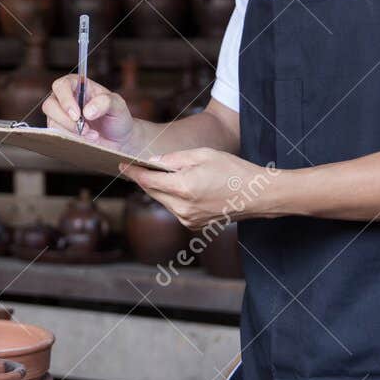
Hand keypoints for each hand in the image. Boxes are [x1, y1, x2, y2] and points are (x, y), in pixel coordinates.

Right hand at [43, 74, 134, 147]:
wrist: (118, 139)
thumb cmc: (117, 117)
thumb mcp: (118, 105)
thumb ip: (105, 103)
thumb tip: (87, 111)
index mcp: (77, 85)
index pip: (61, 86)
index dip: (65, 100)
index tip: (77, 115)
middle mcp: (65, 98)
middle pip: (49, 105)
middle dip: (66, 120)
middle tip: (85, 128)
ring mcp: (60, 115)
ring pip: (52, 122)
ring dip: (71, 132)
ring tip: (92, 135)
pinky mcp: (60, 131)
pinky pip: (56, 135)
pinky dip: (71, 140)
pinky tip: (86, 141)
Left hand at [125, 148, 270, 228]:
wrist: (258, 195)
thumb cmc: (234, 170)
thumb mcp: (203, 155)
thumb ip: (174, 159)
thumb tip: (153, 162)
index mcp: (183, 188)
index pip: (147, 181)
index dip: (133, 172)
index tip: (122, 165)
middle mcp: (183, 208)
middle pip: (153, 193)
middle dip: (145, 180)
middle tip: (138, 166)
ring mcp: (189, 220)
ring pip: (164, 202)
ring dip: (160, 189)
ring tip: (164, 175)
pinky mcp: (195, 225)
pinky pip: (176, 209)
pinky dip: (173, 198)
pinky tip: (182, 187)